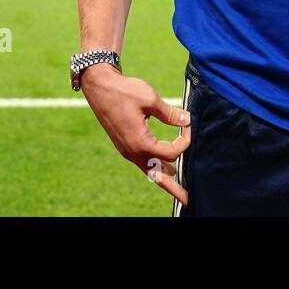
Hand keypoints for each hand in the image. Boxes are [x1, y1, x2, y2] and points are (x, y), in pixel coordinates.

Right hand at [81, 63, 191, 205]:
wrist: (100, 88)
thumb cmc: (124, 91)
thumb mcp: (150, 99)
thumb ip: (170, 114)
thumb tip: (187, 120)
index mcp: (140, 143)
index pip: (171, 152)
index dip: (185, 140)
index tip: (188, 124)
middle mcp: (132, 152)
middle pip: (158, 176)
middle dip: (173, 188)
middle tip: (187, 200)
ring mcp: (127, 150)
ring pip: (149, 170)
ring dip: (164, 179)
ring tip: (178, 190)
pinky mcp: (125, 145)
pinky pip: (142, 162)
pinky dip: (154, 168)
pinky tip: (163, 169)